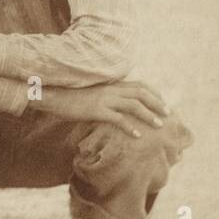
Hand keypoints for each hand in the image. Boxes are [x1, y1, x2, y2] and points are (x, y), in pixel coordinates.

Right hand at [39, 81, 169, 137]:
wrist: (51, 95)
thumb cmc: (69, 96)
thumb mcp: (91, 91)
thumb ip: (105, 94)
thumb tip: (116, 102)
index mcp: (110, 84)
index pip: (139, 85)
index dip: (154, 93)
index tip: (162, 102)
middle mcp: (110, 89)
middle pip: (141, 94)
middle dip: (157, 103)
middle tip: (168, 114)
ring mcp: (104, 99)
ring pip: (134, 105)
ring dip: (149, 115)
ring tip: (160, 125)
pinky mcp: (96, 110)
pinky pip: (118, 119)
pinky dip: (130, 126)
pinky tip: (137, 135)